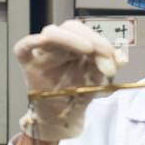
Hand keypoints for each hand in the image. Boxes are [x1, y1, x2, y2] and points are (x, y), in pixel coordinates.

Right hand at [15, 19, 117, 140]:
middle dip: (91, 38)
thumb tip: (121, 59)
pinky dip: (33, 41)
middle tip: (103, 53)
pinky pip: (24, 47)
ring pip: (51, 32)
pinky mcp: (27, 62)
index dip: (102, 41)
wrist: (62, 117)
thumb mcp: (98, 79)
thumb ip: (108, 65)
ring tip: (88, 49)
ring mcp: (42, 52)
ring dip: (71, 38)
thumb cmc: (76, 94)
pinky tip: (43, 40)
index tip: (115, 58)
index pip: (86, 32)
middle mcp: (58, 45)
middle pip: (71, 27)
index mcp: (75, 44)